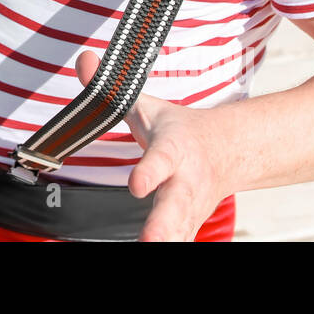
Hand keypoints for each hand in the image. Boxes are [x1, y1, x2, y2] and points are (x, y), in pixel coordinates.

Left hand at [75, 50, 231, 241]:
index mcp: (174, 149)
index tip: (137, 185)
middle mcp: (185, 183)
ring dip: (166, 242)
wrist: (229, 151)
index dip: (150, 172)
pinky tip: (149, 253)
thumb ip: (111, 88)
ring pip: (180, 233)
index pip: (161, 160)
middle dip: (162, 227)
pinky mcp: (188, 227)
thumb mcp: (146, 104)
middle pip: (175, 207)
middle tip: (149, 242)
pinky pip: (179, 242)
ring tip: (148, 250)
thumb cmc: (179, 131)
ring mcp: (190, 209)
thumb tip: (83, 59)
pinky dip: (167, 248)